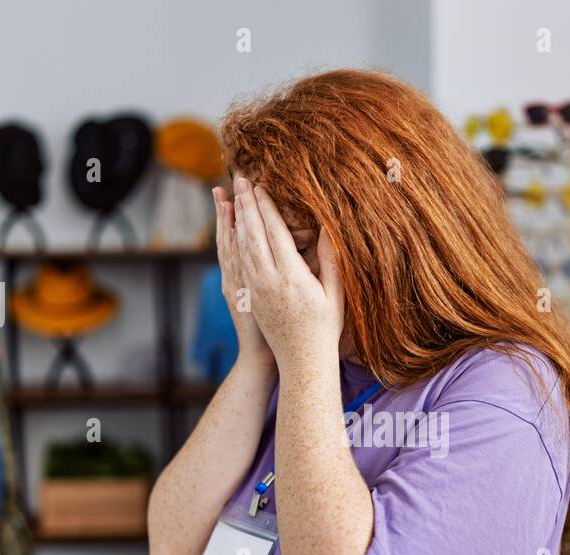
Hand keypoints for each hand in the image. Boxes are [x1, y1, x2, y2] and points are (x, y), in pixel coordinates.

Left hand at [230, 176, 343, 373]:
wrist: (302, 361)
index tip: (261, 186)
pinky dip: (234, 241)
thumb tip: (329, 228)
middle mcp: (268, 281)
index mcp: (292, 277)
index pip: (275, 232)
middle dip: (246, 204)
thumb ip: (331, 259)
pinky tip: (234, 229)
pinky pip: (237, 262)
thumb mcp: (335, 293)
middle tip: (240, 179)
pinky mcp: (248, 297)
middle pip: (253, 233)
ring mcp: (254, 290)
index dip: (267, 207)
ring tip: (234, 197)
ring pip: (241, 246)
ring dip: (237, 219)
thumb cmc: (325, 327)